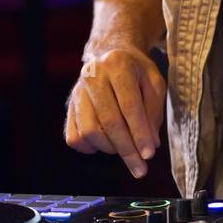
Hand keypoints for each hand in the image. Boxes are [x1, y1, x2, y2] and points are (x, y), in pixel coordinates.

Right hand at [64, 46, 165, 177]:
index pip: (128, 105)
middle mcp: (92, 76)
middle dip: (127, 149)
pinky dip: (91, 148)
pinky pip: (74, 137)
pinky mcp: (68, 107)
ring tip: (127, 147)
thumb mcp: (154, 81)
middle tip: (140, 168)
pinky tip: (107, 144)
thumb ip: (154, 110)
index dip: (139, 132)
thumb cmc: (136, 71)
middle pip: (108, 121)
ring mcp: (76, 92)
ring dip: (110, 148)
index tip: (149, 155)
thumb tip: (150, 144)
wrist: (109, 54)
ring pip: (89, 132)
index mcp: (117, 64)